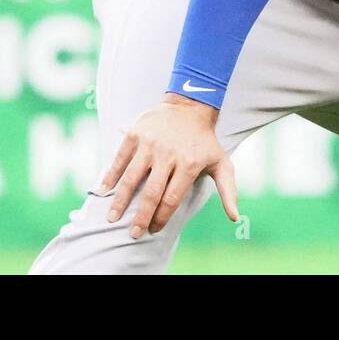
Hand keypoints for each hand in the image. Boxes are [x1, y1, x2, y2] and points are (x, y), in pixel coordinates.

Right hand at [99, 94, 238, 237]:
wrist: (189, 106)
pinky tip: (104, 190)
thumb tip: (235, 218)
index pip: (171, 198)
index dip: (162, 217)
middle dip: (141, 216)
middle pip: (151, 193)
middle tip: (133, 233)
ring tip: (111, 217)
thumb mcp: (221, 162)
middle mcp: (168, 155)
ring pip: (131, 178)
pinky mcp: (135, 134)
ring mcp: (150, 144)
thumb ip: (228, 190)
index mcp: (189, 164)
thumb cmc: (204, 141)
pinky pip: (120, 159)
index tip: (154, 229)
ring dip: (120, 200)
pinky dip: (110, 176)